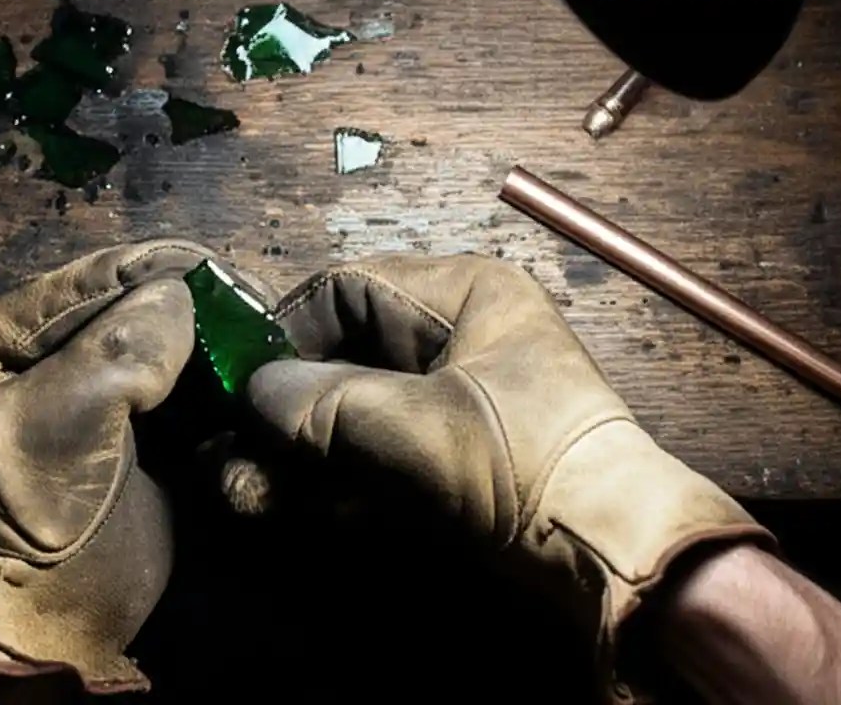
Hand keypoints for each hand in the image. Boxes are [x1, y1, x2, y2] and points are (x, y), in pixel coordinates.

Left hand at [0, 240, 218, 699]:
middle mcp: (15, 373)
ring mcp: (67, 411)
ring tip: (245, 319)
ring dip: (191, 342)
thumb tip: (177, 295)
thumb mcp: (63, 417)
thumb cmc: (28, 515)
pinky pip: (160, 398)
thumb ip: (122, 344)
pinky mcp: (113, 447)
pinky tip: (235, 364)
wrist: (45, 624)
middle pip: (104, 317)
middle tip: (234, 289)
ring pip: (139, 355)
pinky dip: (198, 383)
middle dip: (169, 304)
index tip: (201, 258)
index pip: (63, 290)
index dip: (135, 270)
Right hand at [247, 253, 774, 701]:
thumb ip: (317, 405)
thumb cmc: (516, 461)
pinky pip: (376, 456)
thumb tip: (251, 397)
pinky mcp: (453, 461)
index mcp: (462, 295)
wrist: (608, 552)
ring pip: (354, 413)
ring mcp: (454, 402)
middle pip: (344, 355)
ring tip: (242, 487)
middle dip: (284, 409)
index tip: (241, 382)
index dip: (286, 331)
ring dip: (298, 453)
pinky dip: (332, 481)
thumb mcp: (408, 424)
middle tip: (232, 448)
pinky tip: (284, 506)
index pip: (347, 287)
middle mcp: (455, 338)